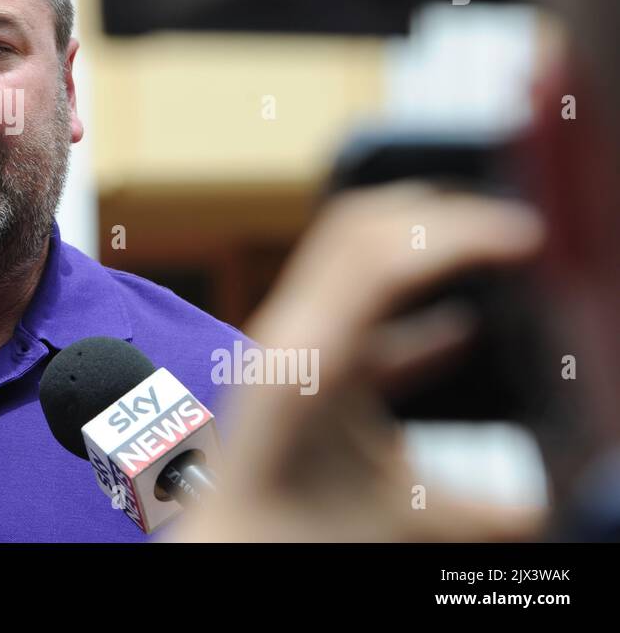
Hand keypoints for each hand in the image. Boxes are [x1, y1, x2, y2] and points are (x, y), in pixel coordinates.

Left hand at [172, 182, 547, 541]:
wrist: (231, 552)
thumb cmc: (293, 535)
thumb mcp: (400, 515)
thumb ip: (479, 511)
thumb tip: (538, 506)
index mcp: (313, 354)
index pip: (387, 257)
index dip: (459, 234)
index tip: (522, 236)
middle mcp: (292, 331)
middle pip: (361, 230)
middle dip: (437, 216)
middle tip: (504, 225)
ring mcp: (289, 341)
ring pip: (356, 260)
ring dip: (423, 250)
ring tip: (488, 249)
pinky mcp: (297, 363)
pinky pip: (358, 316)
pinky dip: (412, 311)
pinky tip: (462, 330)